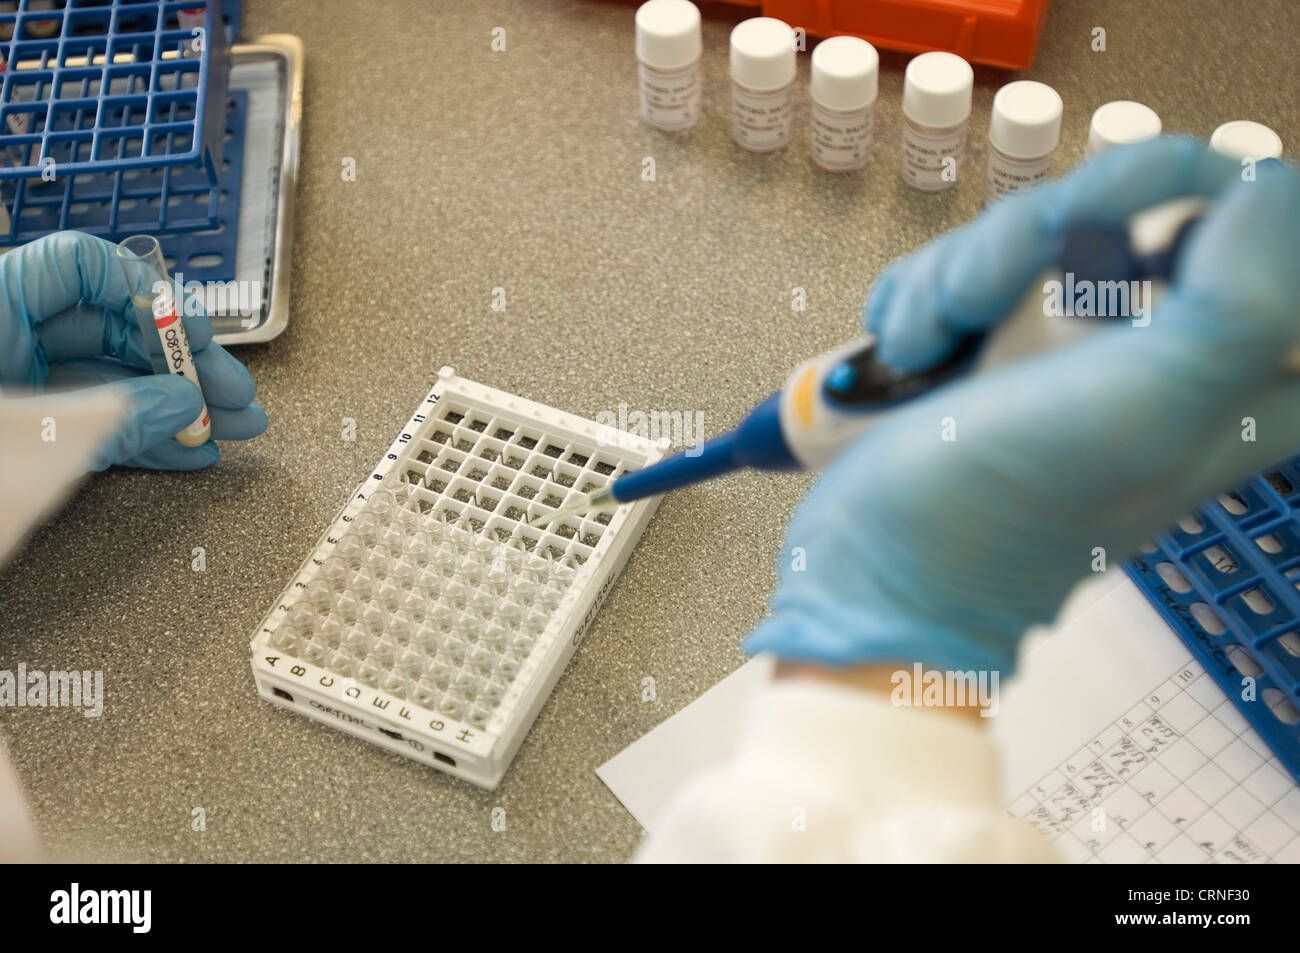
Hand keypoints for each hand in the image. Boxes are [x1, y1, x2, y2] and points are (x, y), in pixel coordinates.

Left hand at [0, 230, 266, 468]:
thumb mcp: (36, 437)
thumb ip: (114, 417)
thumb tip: (184, 404)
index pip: (80, 264)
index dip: (145, 291)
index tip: (194, 332)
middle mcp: (12, 337)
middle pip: (114, 327)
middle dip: (183, 363)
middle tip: (234, 391)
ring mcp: (22, 386)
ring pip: (114, 381)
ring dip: (178, 406)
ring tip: (232, 426)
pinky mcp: (31, 434)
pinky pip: (95, 424)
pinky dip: (145, 437)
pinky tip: (188, 450)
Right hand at [746, 138, 1299, 674]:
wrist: (866, 572)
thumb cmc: (989, 516)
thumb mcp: (1131, 421)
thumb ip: (1234, 313)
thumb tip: (1266, 194)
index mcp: (1240, 372)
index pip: (1254, 212)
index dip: (1161, 200)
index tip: (1082, 248)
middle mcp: (1166, 349)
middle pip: (1127, 201)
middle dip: (1027, 239)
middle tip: (980, 308)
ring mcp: (1077, 345)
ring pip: (1040, 224)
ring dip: (957, 276)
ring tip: (928, 350)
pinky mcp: (1002, 345)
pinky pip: (976, 260)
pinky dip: (927, 293)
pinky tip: (912, 348)